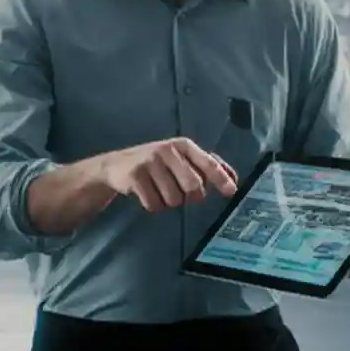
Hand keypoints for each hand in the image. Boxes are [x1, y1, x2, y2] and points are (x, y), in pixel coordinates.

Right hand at [101, 137, 237, 212]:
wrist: (116, 165)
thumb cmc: (157, 164)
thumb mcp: (180, 159)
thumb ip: (205, 166)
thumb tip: (233, 179)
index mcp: (183, 145)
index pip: (208, 162)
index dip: (221, 178)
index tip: (231, 192)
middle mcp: (168, 150)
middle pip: (192, 186)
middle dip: (190, 197)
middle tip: (181, 193)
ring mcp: (150, 162)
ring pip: (173, 199)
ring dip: (168, 202)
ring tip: (159, 190)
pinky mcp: (135, 175)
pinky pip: (154, 204)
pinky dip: (153, 205)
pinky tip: (147, 194)